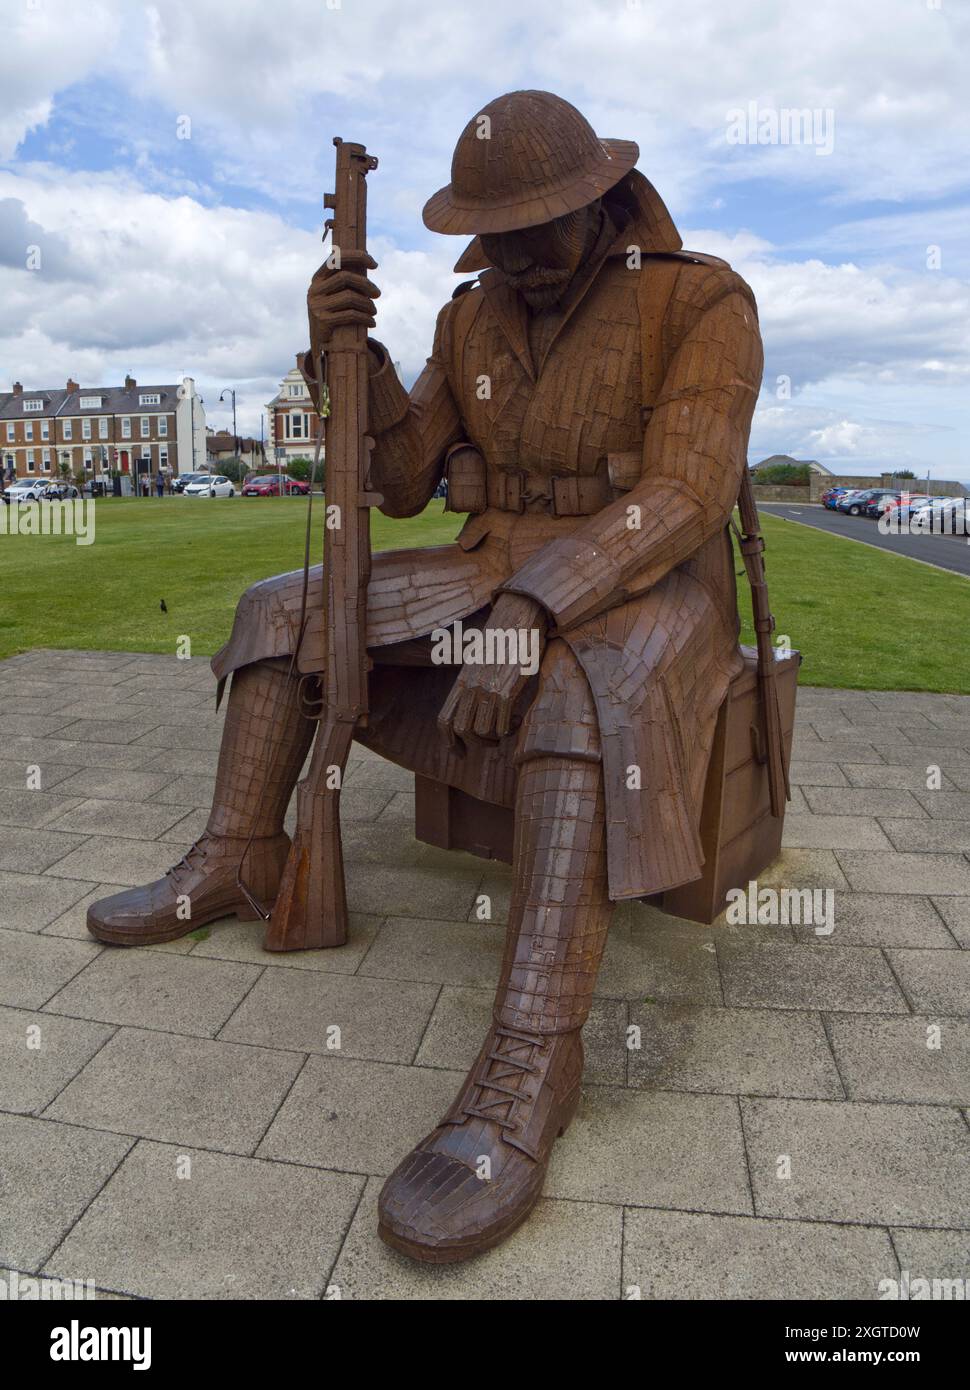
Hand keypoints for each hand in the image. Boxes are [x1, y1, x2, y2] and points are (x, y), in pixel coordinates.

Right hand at [307, 259, 379, 344]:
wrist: (320, 341)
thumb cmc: (333, 312)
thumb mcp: (333, 293)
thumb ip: (345, 279)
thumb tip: (367, 260)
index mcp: (317, 278)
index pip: (336, 259)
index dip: (357, 257)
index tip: (375, 265)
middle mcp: (314, 289)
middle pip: (345, 277)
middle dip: (366, 284)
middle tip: (377, 294)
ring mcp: (317, 305)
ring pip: (350, 297)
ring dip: (368, 304)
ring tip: (374, 311)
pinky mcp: (323, 321)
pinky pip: (350, 315)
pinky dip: (366, 318)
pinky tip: (372, 322)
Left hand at [437, 594, 547, 745]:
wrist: (519, 619)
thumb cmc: (502, 643)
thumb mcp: (479, 664)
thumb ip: (472, 686)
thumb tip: (473, 711)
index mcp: (461, 683)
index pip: (444, 721)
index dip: (449, 743)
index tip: (460, 753)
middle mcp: (471, 688)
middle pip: (463, 730)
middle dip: (476, 743)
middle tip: (490, 742)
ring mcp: (488, 689)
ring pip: (483, 731)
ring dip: (495, 737)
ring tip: (505, 729)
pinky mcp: (508, 690)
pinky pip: (503, 724)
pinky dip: (509, 729)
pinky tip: (516, 721)